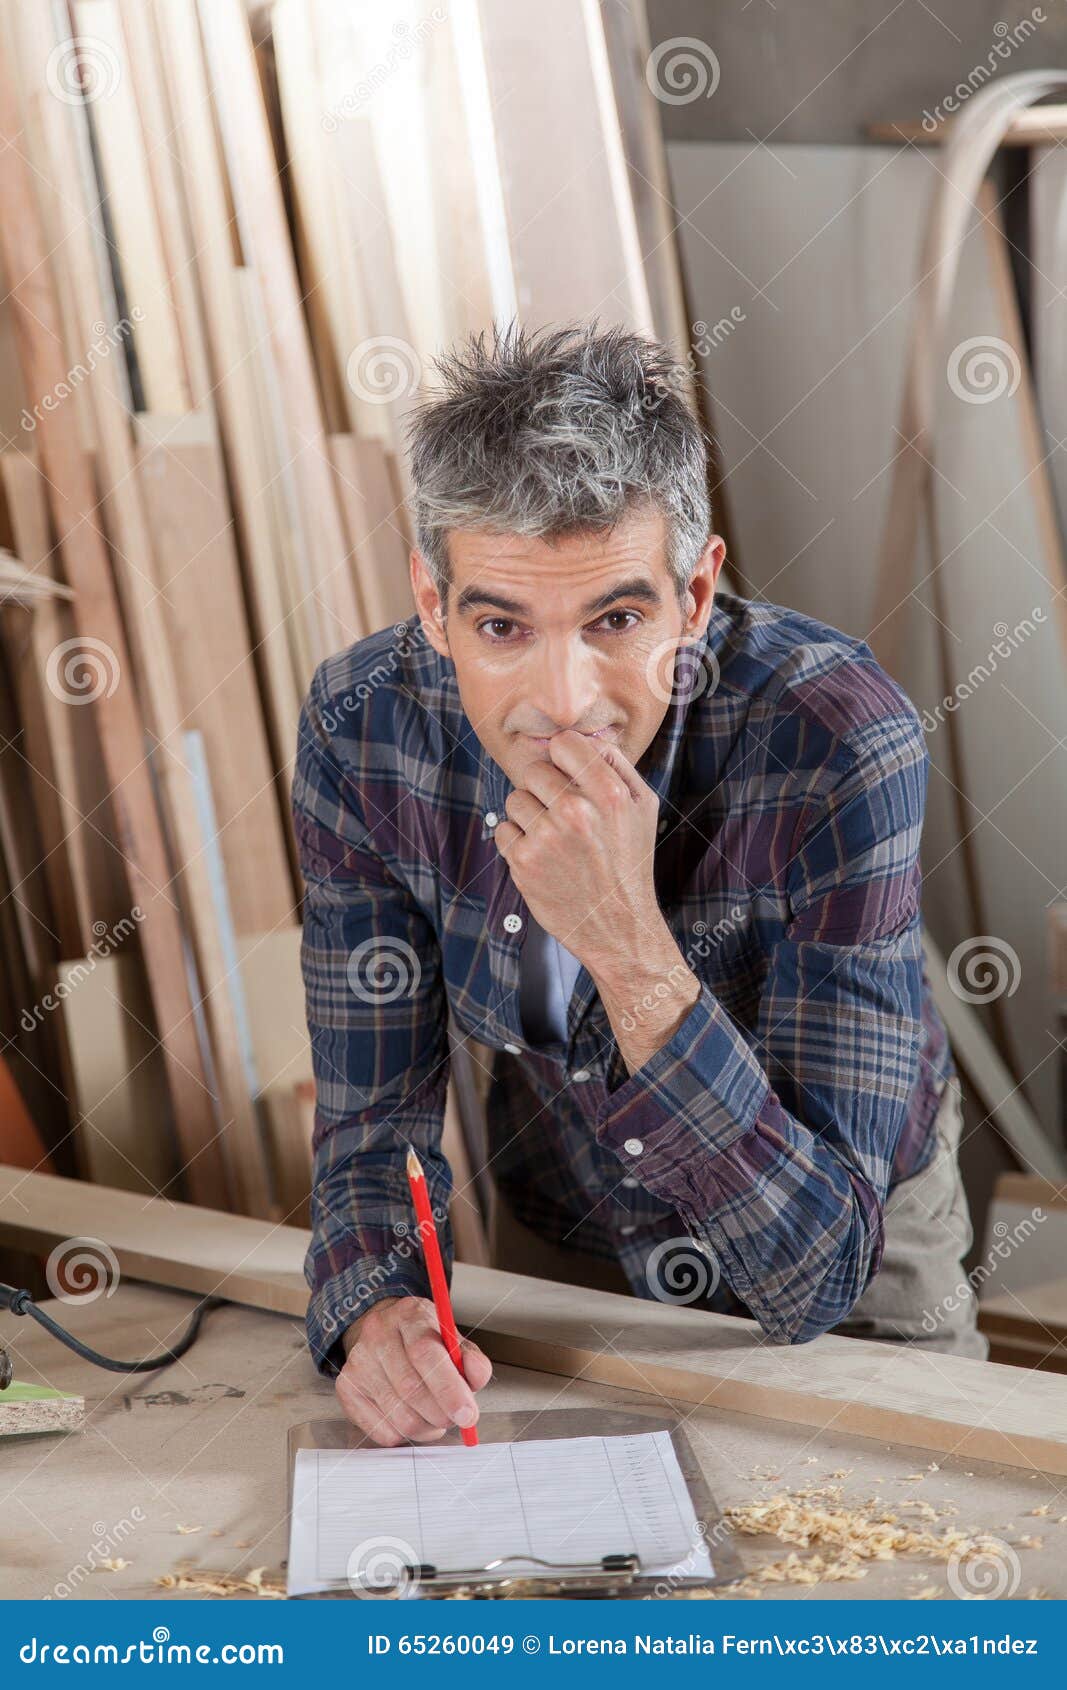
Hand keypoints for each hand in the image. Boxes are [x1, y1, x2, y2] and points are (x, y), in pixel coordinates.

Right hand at [335, 1295, 492, 1446]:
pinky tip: (412, 1418)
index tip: (467, 1414)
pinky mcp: (346, 1387)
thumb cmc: (425, 1342)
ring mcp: (358, 1360)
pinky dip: (404, 1435)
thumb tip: (476, 1376)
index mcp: (410, 1315)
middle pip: (410, 1388)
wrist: (386, 1335)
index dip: (448, 1388)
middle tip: (456, 1419)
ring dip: (426, 1427)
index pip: (425, 1352)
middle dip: (441, 1414)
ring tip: (435, 1418)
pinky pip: (380, 1429)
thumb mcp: (454, 1341)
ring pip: (398, 1414)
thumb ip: (472, 1360)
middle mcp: (378, 1333)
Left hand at [492, 729, 661, 972]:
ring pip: (515, 798)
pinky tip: (541, 856)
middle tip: (563, 814)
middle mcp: (576, 812)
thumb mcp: (643, 808)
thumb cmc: (629, 863)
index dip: (563, 757)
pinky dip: (516, 841)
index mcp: (609, 794)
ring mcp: (546, 838)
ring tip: (553, 837)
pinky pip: (503, 830)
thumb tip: (584, 738)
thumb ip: (617, 766)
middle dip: (545, 788)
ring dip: (529, 815)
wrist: (617, 925)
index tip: (568, 774)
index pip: (563, 742)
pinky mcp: (523, 863)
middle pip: (534, 770)